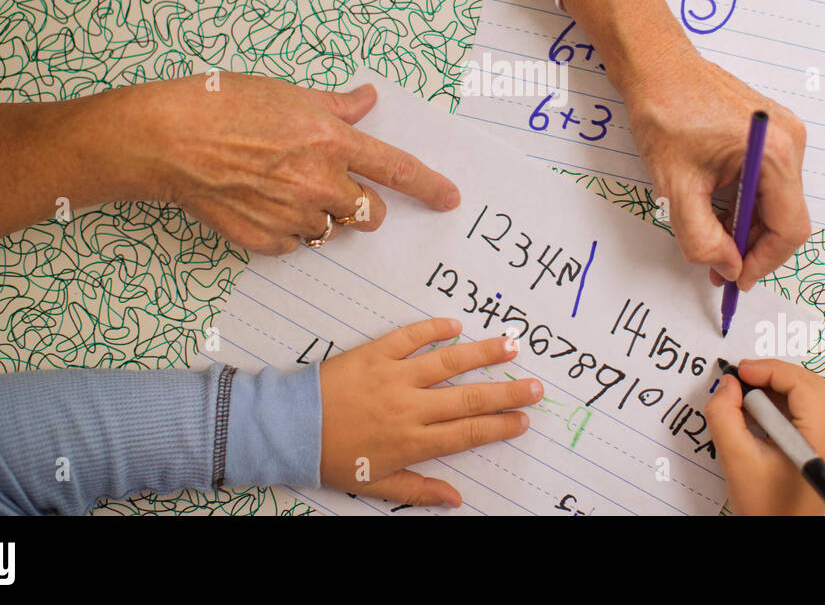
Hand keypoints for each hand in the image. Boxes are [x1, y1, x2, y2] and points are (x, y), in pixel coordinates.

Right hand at [141, 74, 460, 252]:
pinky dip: (288, 230)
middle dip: (364, 204)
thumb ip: (336, 106)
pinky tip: (262, 204)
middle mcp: (320, 183)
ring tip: (285, 189)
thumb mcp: (288, 93)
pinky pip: (296, 244)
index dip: (430, 187)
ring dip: (323, 216)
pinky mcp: (265, 240)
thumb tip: (367, 101)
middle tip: (335, 185)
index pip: (398, 170)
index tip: (449, 199)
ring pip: (332, 230)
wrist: (168, 139)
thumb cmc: (223, 105)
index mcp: (332, 142)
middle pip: (371, 213)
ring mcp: (292, 216)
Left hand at [319, 317, 541, 506]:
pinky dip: (433, 329)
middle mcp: (410, 407)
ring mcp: (394, 376)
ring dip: (482, 354)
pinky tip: (455, 325)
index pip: (467, 433)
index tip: (523, 420)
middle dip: (506, 393)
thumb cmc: (332, 457)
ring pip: (448, 362)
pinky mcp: (375, 353)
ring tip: (510, 346)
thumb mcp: (375, 484)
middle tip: (535, 386)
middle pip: (469, 398)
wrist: (289, 428)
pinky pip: (410, 336)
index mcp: (412, 441)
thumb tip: (456, 500)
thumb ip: (418, 490)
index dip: (499, 426)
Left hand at [619, 49, 809, 288]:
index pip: (789, 227)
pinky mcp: (770, 134)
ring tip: (712, 240)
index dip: (763, 261)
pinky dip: (746, 204)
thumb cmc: (665, 113)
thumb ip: (701, 236)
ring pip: (776, 201)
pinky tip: (717, 212)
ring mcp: (782, 135)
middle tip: (719, 267)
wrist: (656, 68)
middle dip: (753, 246)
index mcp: (775, 152)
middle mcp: (789, 141)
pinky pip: (767, 182)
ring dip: (748, 227)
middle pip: (786, 216)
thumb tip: (726, 267)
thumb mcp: (676, 186)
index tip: (736, 278)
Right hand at [705, 359, 824, 514]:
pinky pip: (812, 409)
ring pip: (811, 393)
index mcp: (821, 439)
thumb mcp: (735, 457)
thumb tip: (729, 384)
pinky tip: (762, 411)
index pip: (800, 384)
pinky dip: (786, 402)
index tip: (740, 372)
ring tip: (749, 396)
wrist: (781, 531)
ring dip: (779, 387)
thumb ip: (724, 414)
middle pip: (809, 384)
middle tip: (742, 379)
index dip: (767, 370)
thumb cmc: (765, 506)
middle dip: (772, 375)